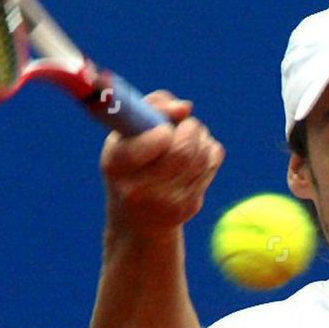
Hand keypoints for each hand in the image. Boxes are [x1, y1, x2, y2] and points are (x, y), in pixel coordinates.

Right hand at [100, 89, 225, 232]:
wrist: (136, 219)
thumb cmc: (130, 164)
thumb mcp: (125, 134)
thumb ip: (151, 108)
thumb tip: (185, 108)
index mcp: (116, 165)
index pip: (155, 143)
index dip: (165, 130)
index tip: (164, 130)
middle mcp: (139, 189)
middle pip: (183, 151)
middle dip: (190, 128)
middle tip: (186, 123)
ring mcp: (167, 202)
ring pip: (201, 155)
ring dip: (201, 136)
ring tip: (191, 134)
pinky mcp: (190, 206)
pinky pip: (211, 163)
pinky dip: (209, 150)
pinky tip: (196, 152)